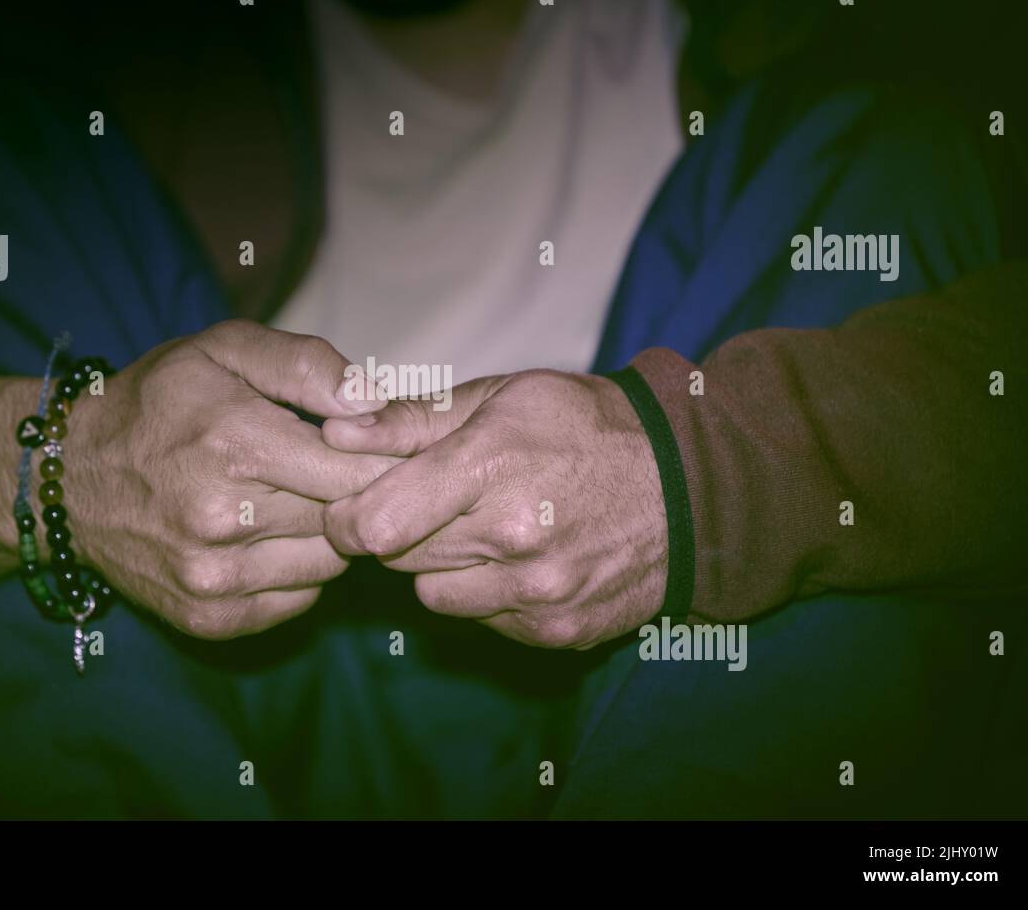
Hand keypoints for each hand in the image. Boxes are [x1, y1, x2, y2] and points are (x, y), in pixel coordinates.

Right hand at [68, 321, 398, 639]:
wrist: (69, 477)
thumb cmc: (159, 402)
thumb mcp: (223, 349)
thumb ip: (305, 364)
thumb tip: (373, 403)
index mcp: (233, 441)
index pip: (357, 469)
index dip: (385, 457)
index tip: (386, 447)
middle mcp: (221, 518)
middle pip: (348, 517)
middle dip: (358, 492)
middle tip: (339, 468)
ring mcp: (211, 577)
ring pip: (330, 563)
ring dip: (328, 533)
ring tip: (298, 499)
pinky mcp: (207, 617)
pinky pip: (298, 599)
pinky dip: (298, 570)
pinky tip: (270, 536)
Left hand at [321, 370, 666, 649]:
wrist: (691, 488)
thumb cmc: (587, 427)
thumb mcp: (504, 396)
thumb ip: (413, 420)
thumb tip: (336, 435)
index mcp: (492, 465)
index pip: (374, 523)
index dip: (346, 516)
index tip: (352, 503)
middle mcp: (513, 539)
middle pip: (397, 558)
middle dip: (399, 531)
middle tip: (433, 502)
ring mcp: (538, 594)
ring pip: (433, 595)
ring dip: (441, 566)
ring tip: (483, 527)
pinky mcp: (555, 632)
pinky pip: (481, 620)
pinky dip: (485, 594)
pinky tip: (520, 558)